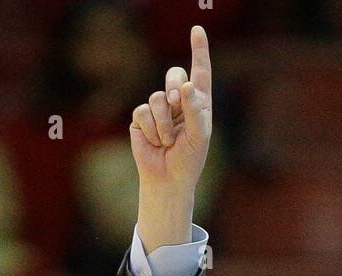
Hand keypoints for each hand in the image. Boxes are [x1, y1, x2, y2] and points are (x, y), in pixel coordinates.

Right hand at [130, 24, 212, 193]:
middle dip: (175, 87)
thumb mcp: (199, 136)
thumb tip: (187, 85)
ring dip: (164, 123)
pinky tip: (156, 143)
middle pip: (175, 75)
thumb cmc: (189, 160)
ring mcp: (158, 109)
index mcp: (198, 103)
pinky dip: (152, 130)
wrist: (168, 179)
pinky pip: (144, 112)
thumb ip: (195, 110)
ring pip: (157, 98)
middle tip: (176, 104)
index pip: (200, 72)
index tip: (197, 30)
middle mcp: (178, 102)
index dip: (199, 50)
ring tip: (168, 142)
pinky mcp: (141, 118)